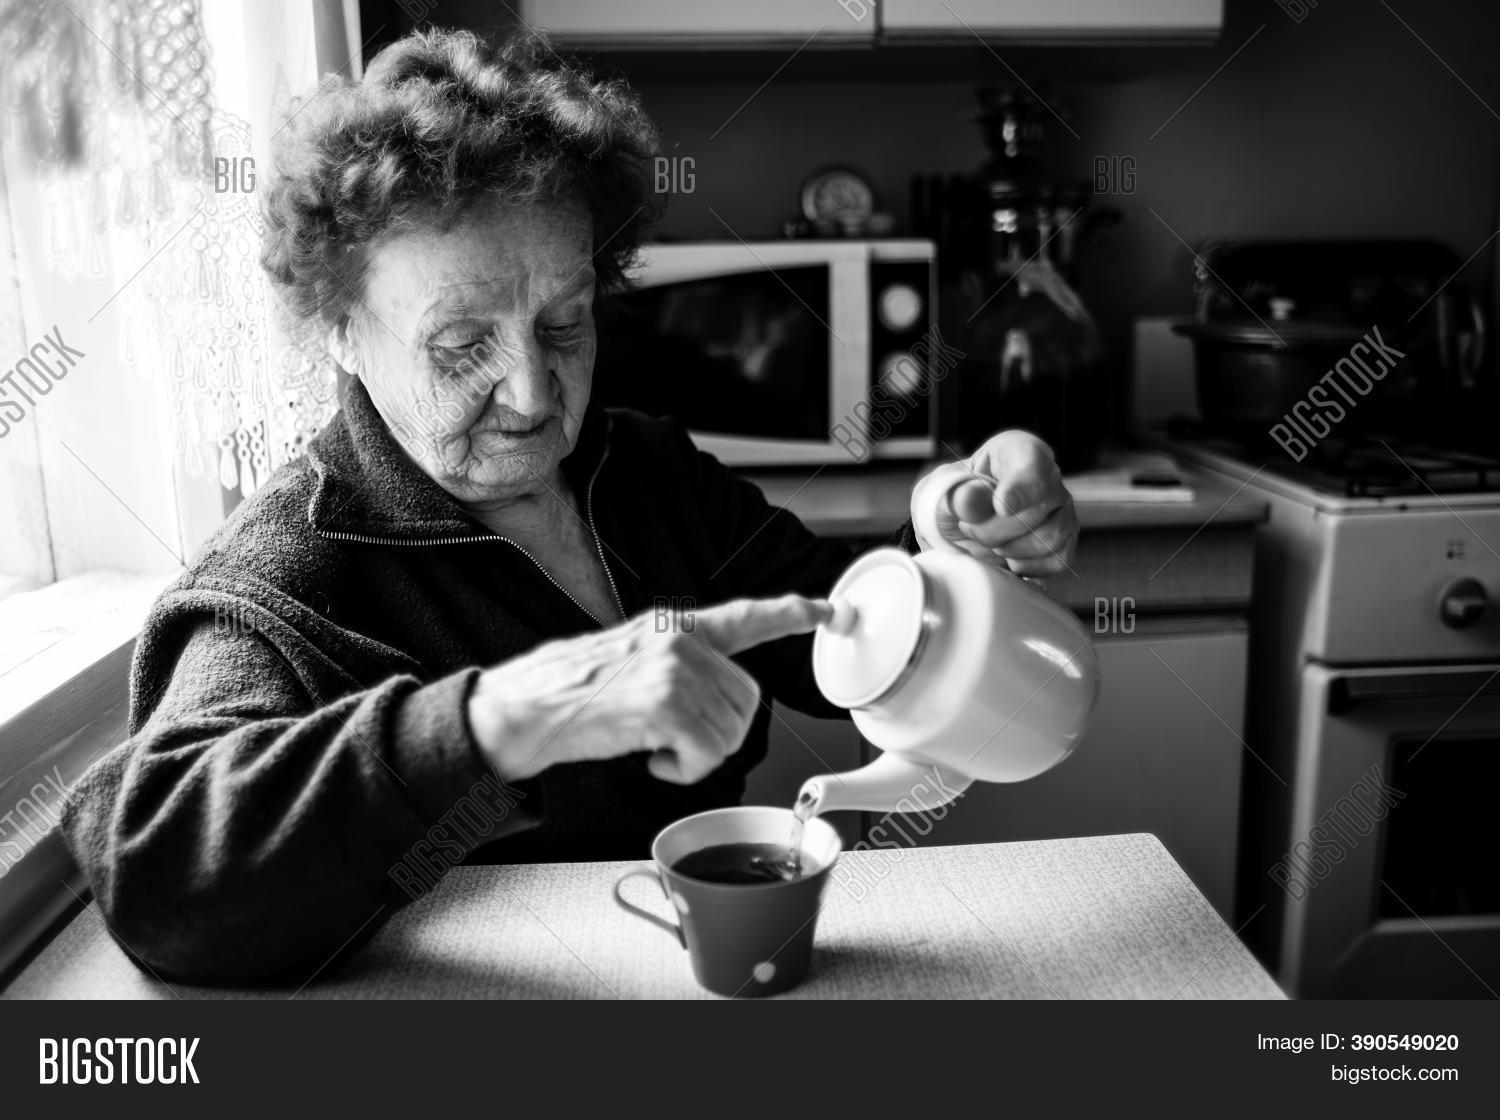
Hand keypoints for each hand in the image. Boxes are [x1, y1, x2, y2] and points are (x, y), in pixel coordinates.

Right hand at [466, 594, 831, 783]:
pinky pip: (706, 753)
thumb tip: (717, 696)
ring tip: (655, 744)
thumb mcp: (632, 661)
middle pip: (747, 702)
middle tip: (672, 739)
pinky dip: (682, 769)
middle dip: (718, 734)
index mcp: (675, 627)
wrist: (525, 709)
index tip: (826, 612)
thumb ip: (679, 665)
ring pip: (730, 733)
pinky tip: (652, 758)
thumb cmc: (573, 695)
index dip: (789, 614)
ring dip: (696, 755)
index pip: (744, 617)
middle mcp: (681, 640)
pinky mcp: (665, 702)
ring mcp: (674, 668)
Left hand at [915, 431, 1077, 576]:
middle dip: (993, 531)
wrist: (962, 524)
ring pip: (1048, 539)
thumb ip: (955, 493)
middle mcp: (1050, 477)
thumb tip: (970, 499)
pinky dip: (1026, 567)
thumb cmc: (955, 500)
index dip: (1018, 490)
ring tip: (987, 543)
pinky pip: (1057, 561)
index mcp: (1020, 451)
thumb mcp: (943, 490)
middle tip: (968, 529)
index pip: (1032, 466)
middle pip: (1036, 511)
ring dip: (1009, 550)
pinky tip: (1007, 557)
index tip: (1000, 508)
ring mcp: (1063, 510)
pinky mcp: (1066, 542)